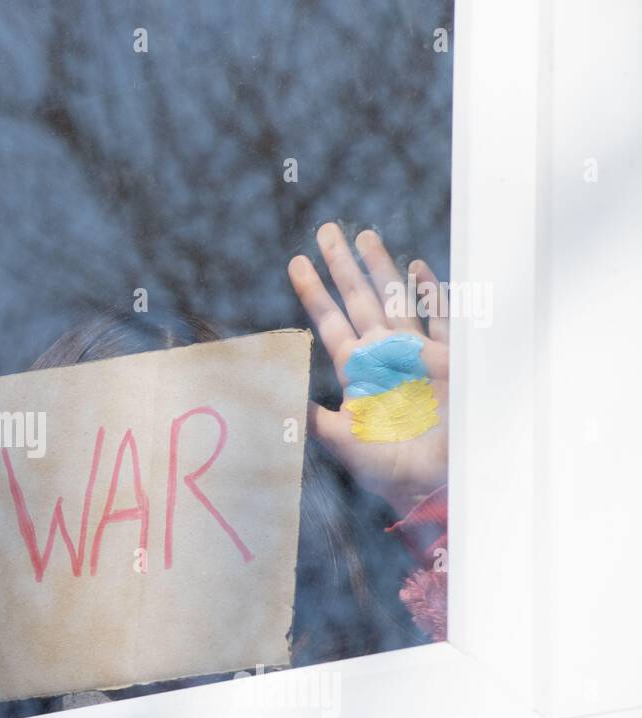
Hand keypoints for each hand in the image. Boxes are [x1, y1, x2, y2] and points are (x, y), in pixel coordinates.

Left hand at [288, 223, 448, 516]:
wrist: (429, 483)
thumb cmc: (384, 466)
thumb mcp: (338, 437)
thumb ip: (309, 414)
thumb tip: (273, 395)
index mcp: (357, 368)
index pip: (330, 321)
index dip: (313, 292)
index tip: (296, 263)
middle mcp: (384, 353)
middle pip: (360, 298)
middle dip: (343, 265)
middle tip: (326, 230)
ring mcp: (416, 352)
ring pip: (396, 297)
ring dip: (381, 266)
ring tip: (363, 236)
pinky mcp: (449, 359)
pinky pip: (440, 317)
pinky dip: (430, 292)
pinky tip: (418, 266)